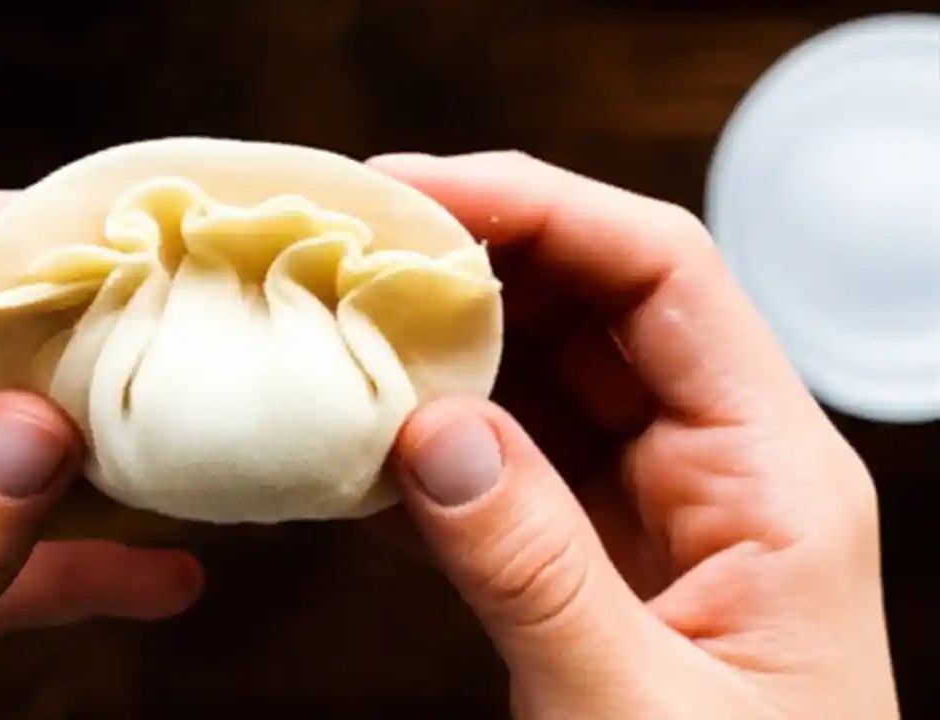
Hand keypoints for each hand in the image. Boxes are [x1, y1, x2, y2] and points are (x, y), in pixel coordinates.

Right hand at [372, 153, 897, 718]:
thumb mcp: (632, 712)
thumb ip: (530, 565)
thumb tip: (429, 429)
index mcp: (775, 478)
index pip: (665, 276)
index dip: (542, 210)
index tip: (417, 195)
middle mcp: (719, 467)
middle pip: (599, 303)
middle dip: (478, 256)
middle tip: (354, 244)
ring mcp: (656, 508)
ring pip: (548, 375)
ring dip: (448, 345)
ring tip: (342, 321)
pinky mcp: (599, 556)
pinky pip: (515, 459)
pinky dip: (438, 436)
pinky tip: (367, 434)